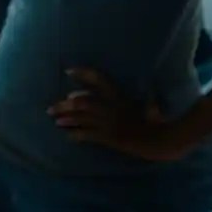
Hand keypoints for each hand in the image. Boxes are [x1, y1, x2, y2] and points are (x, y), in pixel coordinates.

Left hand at [48, 68, 195, 161]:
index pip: (99, 79)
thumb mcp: (149, 102)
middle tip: (51, 107)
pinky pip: (89, 135)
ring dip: (67, 119)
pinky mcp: (109, 138)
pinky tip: (68, 136)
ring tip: (55, 121)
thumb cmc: (156, 120)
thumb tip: (151, 85)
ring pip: (82, 118)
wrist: (160, 141)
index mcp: (120, 95)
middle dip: (65, 105)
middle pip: (82, 102)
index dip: (83, 74)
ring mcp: (109, 123)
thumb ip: (146, 91)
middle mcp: (111, 107)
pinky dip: (77, 135)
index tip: (68, 71)